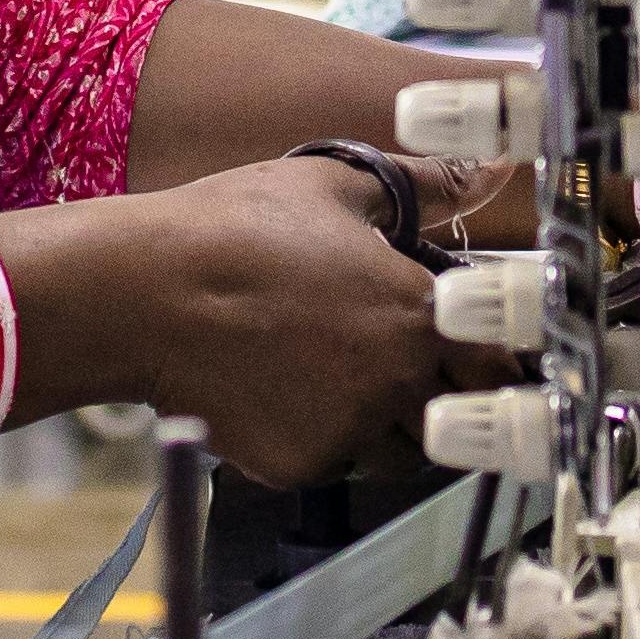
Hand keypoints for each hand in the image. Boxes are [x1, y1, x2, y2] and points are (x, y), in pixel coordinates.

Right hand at [0, 157, 455, 486]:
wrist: (144, 296)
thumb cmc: (232, 230)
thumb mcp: (334, 186)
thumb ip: (422, 186)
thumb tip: (481, 171)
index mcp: (417, 314)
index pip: (495, 363)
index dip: (485, 357)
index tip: (470, 354)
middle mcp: (395, 383)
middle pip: (452, 416)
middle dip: (433, 394)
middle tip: (387, 363)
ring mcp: (348, 432)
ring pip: (397, 451)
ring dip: (382, 425)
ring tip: (326, 374)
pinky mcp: (301, 467)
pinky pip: (334, 464)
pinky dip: (321, 441)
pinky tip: (281, 393)